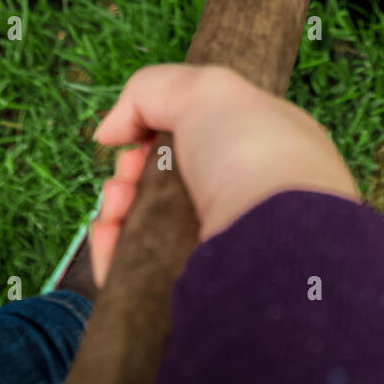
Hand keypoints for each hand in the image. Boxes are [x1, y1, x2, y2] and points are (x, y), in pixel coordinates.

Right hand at [89, 63, 358, 285]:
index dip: (159, 134)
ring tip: (116, 206)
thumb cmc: (253, 155)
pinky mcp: (193, 292)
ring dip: (117, 209)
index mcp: (264, 148)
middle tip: (126, 175)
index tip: (138, 136)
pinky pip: (140, 272)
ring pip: (148, 227)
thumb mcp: (208, 91)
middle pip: (167, 182)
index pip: (200, 138)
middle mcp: (245, 199)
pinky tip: (108, 236)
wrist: (275, 245)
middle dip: (130, 172)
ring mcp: (221, 249)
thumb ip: (151, 91)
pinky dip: (114, 253)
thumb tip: (109, 132)